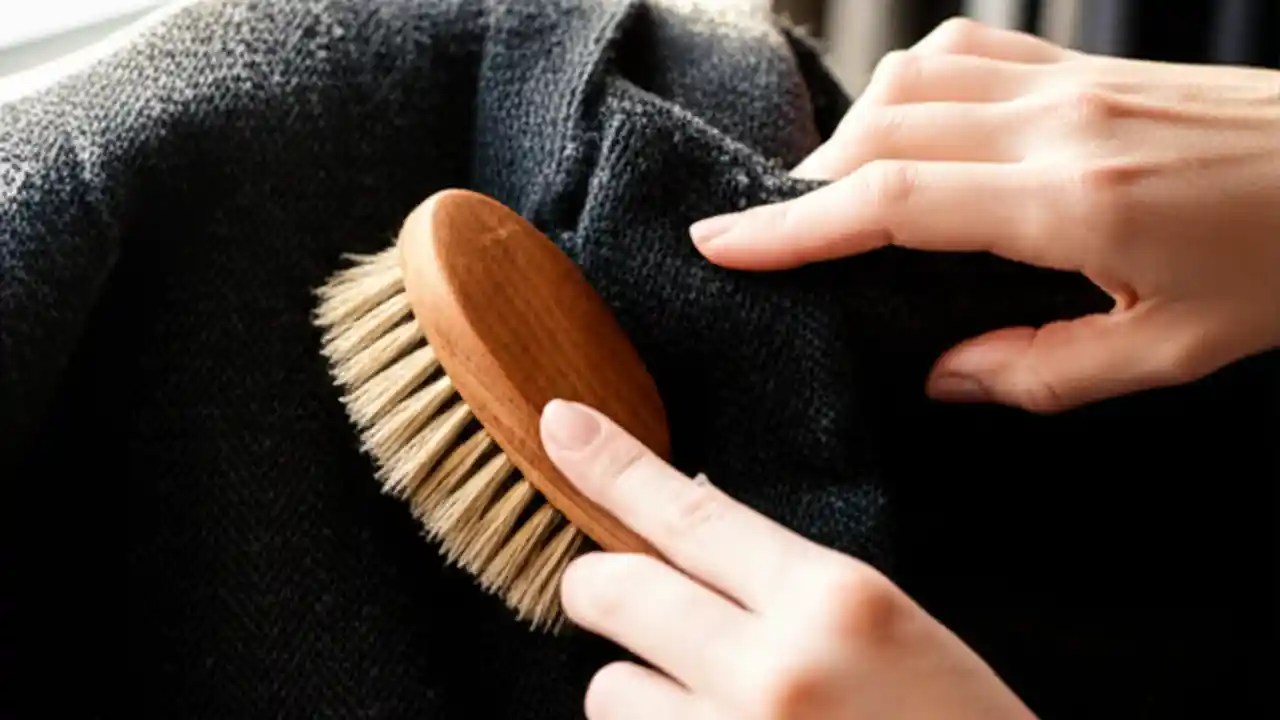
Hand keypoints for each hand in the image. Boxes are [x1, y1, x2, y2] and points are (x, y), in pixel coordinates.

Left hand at [540, 399, 1036, 719]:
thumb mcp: (886, 625)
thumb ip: (782, 580)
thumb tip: (679, 535)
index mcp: (837, 602)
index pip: (691, 511)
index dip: (614, 464)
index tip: (564, 425)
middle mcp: (777, 672)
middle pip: (614, 591)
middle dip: (601, 586)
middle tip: (618, 593)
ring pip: (608, 690)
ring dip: (641, 690)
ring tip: (713, 706)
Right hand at [689, 17, 1279, 413]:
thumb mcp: (1173, 352)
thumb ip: (1040, 372)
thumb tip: (944, 376)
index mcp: (1076, 204)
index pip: (893, 204)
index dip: (793, 226)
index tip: (723, 243)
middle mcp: (1060, 124)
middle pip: (881, 130)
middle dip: (804, 185)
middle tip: (770, 235)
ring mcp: (1072, 82)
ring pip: (911, 77)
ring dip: (852, 131)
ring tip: (837, 193)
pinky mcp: (1087, 66)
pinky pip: (964, 50)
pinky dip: (908, 87)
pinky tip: (908, 128)